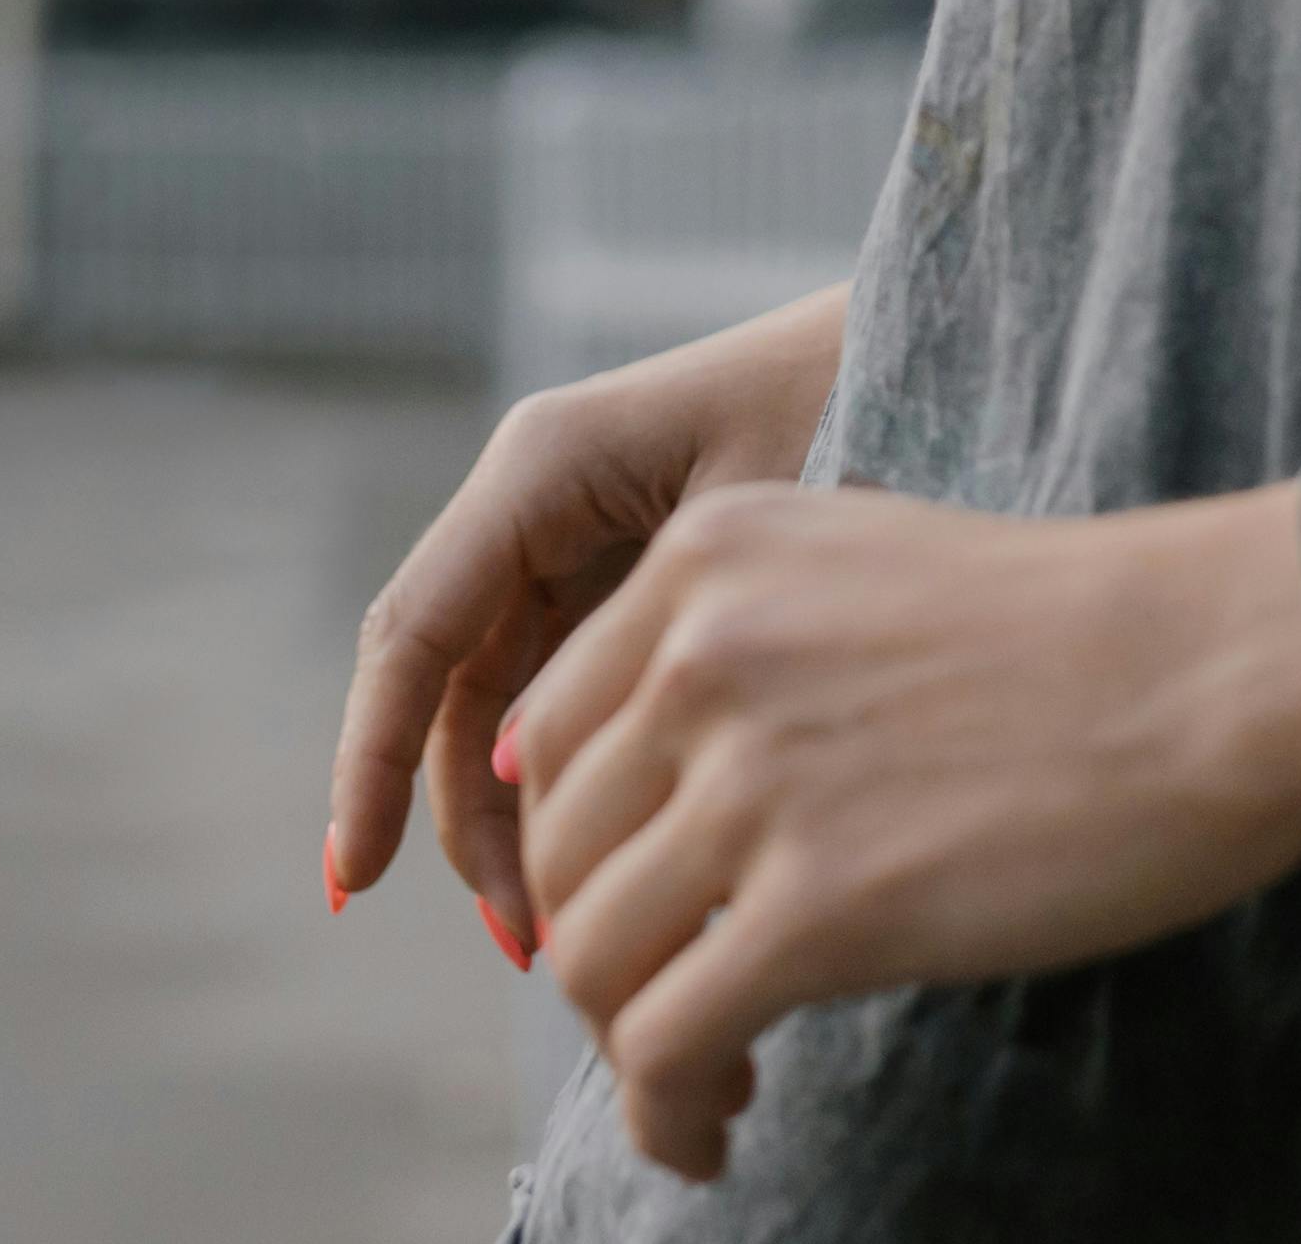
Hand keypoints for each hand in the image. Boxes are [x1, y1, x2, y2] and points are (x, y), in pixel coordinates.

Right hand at [326, 289, 851, 961]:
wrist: (946, 352)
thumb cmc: (864, 408)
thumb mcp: (756, 526)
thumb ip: (643, 640)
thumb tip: (524, 774)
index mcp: (545, 463)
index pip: (417, 629)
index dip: (371, 761)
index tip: (354, 882)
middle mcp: (535, 499)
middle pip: (452, 690)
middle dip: (469, 824)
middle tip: (530, 947)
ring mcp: (573, 538)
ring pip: (501, 707)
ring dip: (518, 820)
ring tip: (567, 938)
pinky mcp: (622, 578)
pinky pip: (563, 695)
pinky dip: (572, 783)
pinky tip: (610, 871)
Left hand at [506, 477, 1300, 1182]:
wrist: (1232, 663)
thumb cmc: (1094, 629)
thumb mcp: (875, 570)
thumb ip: (748, 643)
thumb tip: (655, 786)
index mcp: (710, 558)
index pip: (546, 737)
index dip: (571, 848)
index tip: (632, 906)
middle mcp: (702, 655)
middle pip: (557, 852)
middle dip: (596, 949)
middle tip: (670, 1004)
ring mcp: (754, 781)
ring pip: (593, 958)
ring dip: (630, 1042)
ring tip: (706, 1076)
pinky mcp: (818, 905)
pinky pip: (666, 1042)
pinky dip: (667, 1109)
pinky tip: (717, 1126)